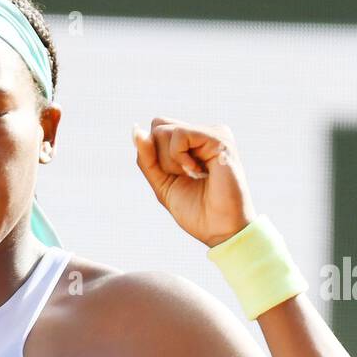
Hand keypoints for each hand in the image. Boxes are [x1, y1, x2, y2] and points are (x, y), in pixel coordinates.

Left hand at [132, 117, 256, 246]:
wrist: (220, 230)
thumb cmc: (195, 211)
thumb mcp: (161, 183)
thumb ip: (146, 158)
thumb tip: (135, 129)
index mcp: (191, 143)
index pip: (156, 129)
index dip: (154, 155)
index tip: (175, 177)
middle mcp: (202, 133)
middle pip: (158, 127)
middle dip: (161, 159)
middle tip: (186, 178)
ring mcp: (211, 133)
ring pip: (164, 131)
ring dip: (170, 162)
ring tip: (195, 176)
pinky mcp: (218, 138)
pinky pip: (179, 134)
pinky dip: (178, 156)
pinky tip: (197, 170)